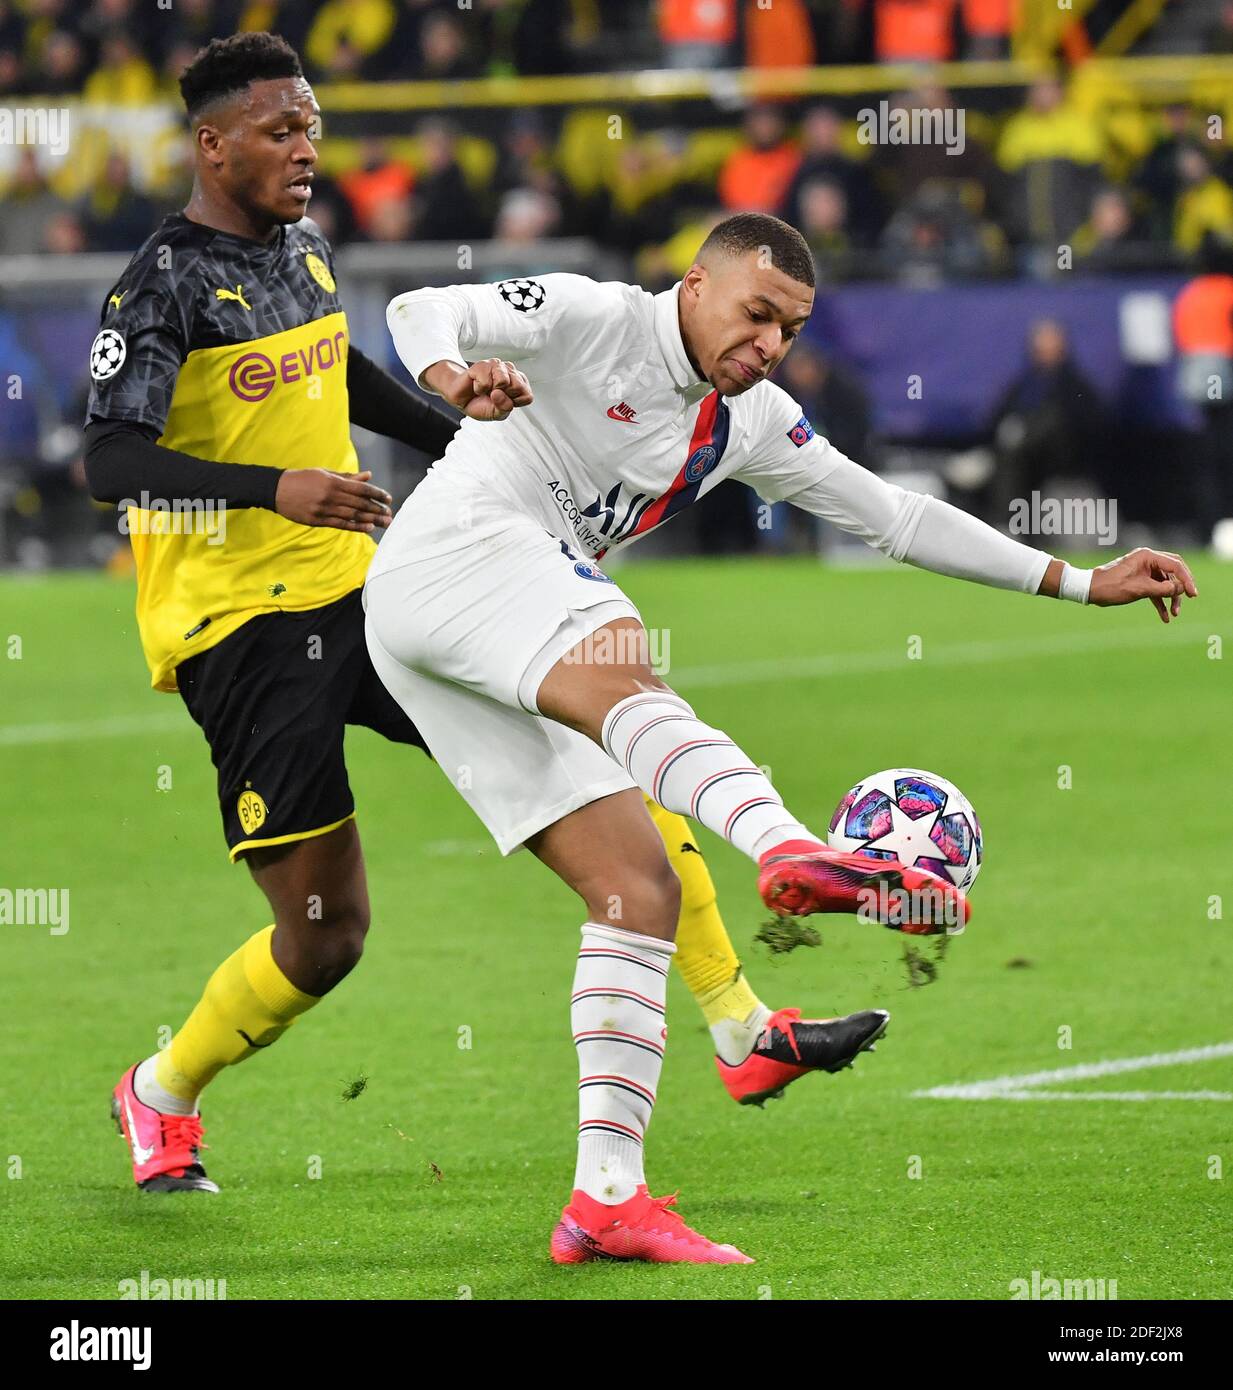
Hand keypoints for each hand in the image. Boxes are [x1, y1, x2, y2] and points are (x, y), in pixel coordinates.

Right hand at [275, 469, 392, 532]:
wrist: (278, 490)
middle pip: (360, 504)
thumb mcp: (325, 473)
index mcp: (333, 482)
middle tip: (390, 514)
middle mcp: (331, 496)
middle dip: (378, 509)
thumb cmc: (303, 479)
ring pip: (353, 515)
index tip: (388, 499)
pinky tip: (369, 528)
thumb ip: (347, 477)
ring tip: (385, 523)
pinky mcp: (318, 520)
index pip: (361, 488)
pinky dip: (356, 527)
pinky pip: (341, 524)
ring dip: (371, 519)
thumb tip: (368, 475)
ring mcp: (324, 509)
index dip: (376, 493)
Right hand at [424, 358, 531, 419]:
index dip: (515, 403)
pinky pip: (486, 381)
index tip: (503, 402)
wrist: (461, 399)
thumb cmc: (481, 404)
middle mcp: (510, 372)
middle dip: (503, 397)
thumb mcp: (497, 414)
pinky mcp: (482, 364)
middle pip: (518, 386)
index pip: (527, 396)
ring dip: (490, 391)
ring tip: (485, 390)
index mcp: (519, 384)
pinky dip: (478, 388)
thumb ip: (504, 407)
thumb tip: (499, 392)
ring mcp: (497, 366)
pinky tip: (477, 386)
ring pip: (503, 380)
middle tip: (493, 396)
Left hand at [1088, 547, 1197, 622]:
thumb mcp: (1138, 589)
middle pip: (1174, 572)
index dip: (1186, 579)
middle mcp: (1147, 560)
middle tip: (1190, 598)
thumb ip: (1161, 589)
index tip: (1193, 594)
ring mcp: (1144, 570)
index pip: (1175, 565)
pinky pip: (1155, 590)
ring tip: (1174, 614)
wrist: (1089, 590)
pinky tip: (1165, 617)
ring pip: (1165, 583)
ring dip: (1171, 598)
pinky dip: (1160, 602)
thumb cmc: (1110, 586)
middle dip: (1181, 587)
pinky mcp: (1140, 580)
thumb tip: (1181, 589)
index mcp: (1147, 556)